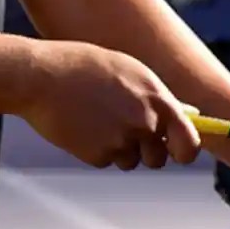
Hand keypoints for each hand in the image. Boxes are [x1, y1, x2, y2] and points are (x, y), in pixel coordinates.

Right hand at [22, 40, 200, 169]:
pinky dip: (95, 150)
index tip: (179, 152)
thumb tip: (185, 114)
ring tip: (97, 120)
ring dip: (118, 149)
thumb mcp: (128, 71)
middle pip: (158, 158)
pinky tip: (82, 126)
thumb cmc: (83, 67)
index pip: (189, 141)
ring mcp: (121, 140)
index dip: (185, 151)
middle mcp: (144, 122)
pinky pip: (105, 161)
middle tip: (124, 133)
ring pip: (130, 161)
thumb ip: (156, 95)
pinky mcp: (98, 155)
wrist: (40, 76)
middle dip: (145, 152)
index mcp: (157, 98)